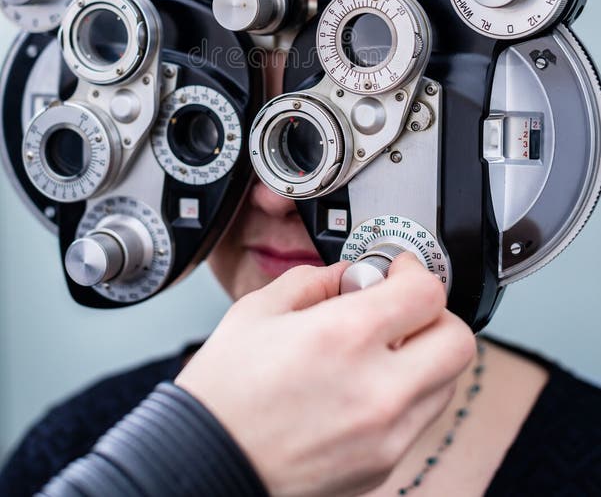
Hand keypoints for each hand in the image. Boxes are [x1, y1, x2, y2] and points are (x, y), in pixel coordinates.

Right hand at [176, 254, 474, 496]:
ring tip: (381, 350)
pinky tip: (365, 386)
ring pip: (447, 382)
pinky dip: (407, 394)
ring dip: (425, 356)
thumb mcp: (258, 310)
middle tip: (402, 309)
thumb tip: (350, 274)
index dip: (415, 270)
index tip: (398, 270)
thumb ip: (314, 280)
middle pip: (458, 341)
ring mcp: (386, 435)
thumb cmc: (224, 393)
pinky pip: (420, 418)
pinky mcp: (384, 466)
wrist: (205, 466)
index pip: (427, 292)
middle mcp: (378, 389)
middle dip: (434, 315)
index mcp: (344, 337)